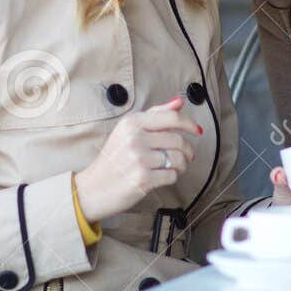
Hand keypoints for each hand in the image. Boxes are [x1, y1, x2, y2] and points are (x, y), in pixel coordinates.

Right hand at [74, 96, 201, 221]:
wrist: (93, 188)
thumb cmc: (114, 159)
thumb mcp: (128, 131)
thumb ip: (154, 115)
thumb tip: (178, 102)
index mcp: (131, 123)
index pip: (171, 118)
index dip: (189, 124)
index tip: (197, 131)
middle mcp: (134, 138)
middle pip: (178, 140)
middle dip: (188, 150)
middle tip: (187, 156)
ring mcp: (139, 159)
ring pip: (178, 159)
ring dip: (182, 165)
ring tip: (175, 167)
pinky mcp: (143, 179)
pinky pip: (172, 175)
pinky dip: (172, 177)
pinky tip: (163, 177)